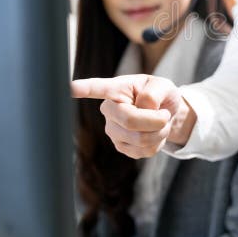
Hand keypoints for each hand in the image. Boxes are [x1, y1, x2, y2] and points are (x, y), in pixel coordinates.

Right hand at [71, 74, 197, 157]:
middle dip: (156, 120)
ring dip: (160, 132)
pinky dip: (159, 142)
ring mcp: (113, 130)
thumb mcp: (164, 86)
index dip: (84, 89)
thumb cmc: (161, 95)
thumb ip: (154, 93)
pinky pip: (145, 150)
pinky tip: (155, 133)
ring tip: (161, 122)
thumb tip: (144, 108)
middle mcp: (109, 110)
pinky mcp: (121, 147)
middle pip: (130, 120)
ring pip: (140, 138)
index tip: (70, 87)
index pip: (98, 88)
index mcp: (117, 89)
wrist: (166, 113)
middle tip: (165, 114)